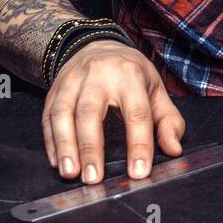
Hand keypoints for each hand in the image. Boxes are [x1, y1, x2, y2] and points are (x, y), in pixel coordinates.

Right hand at [41, 40, 185, 184]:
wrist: (97, 44)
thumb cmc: (130, 73)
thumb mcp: (156, 89)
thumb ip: (168, 120)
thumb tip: (174, 149)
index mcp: (130, 75)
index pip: (137, 113)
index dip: (139, 144)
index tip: (139, 172)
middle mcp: (98, 75)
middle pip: (91, 112)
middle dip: (91, 147)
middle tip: (93, 179)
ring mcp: (72, 81)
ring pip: (63, 113)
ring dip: (65, 146)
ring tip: (70, 173)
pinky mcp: (54, 90)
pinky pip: (48, 116)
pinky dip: (51, 141)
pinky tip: (57, 162)